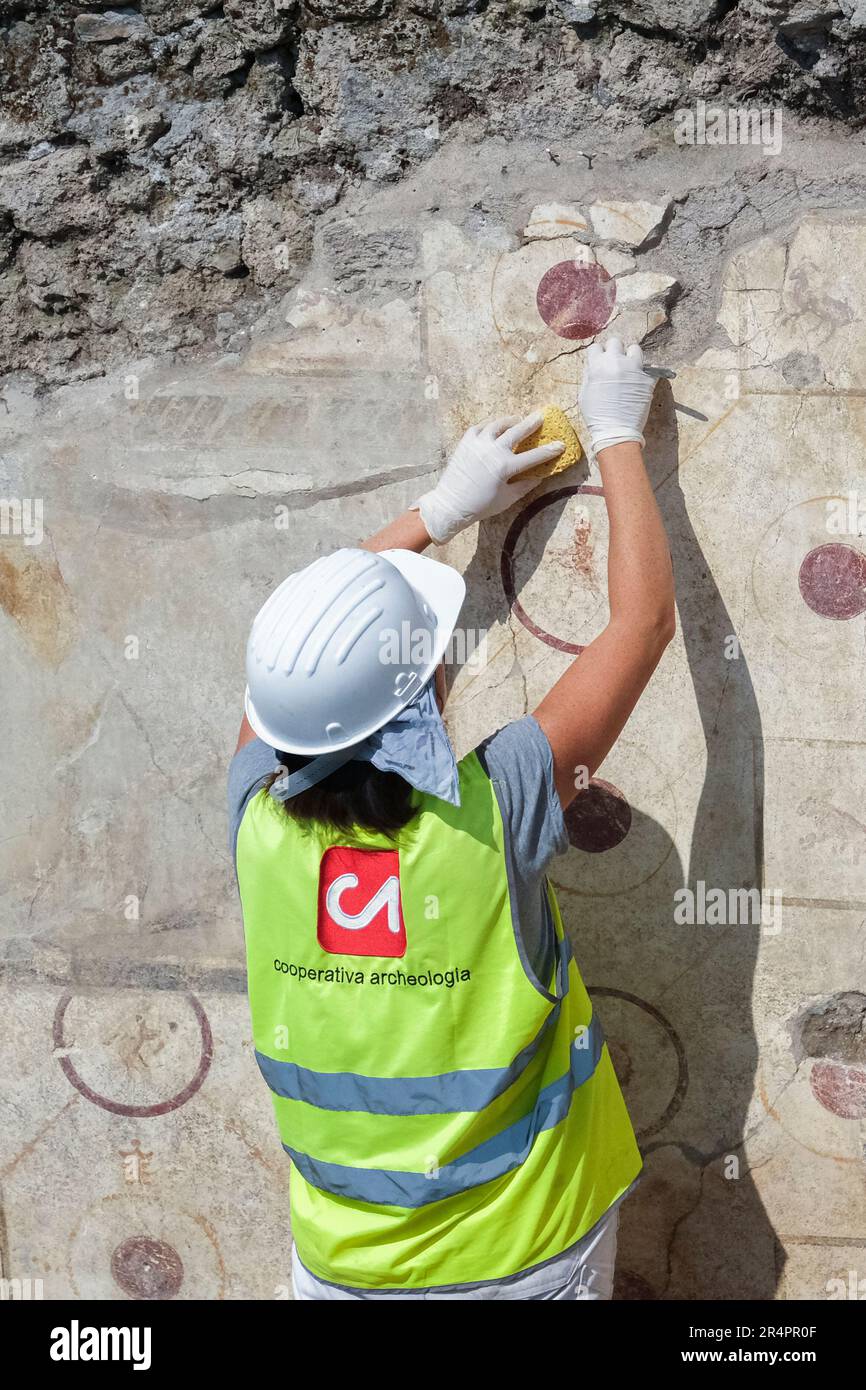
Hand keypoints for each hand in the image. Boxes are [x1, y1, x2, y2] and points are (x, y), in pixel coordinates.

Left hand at [415, 413, 563, 544]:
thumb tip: (538, 477)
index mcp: (506, 467)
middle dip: (531, 423)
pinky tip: (493, 428)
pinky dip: (489, 426)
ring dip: (509, 421)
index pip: (534, 456)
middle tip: (540, 417)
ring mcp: (478, 444)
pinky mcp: (466, 442)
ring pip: (497, 425)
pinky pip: (480, 428)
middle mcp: (493, 451)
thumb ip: (524, 486)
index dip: (549, 450)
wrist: (451, 504)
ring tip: (516, 420)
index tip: (560, 444)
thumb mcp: (507, 499)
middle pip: (517, 431)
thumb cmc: (481, 506)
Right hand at [578, 338, 655, 456]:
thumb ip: (588, 376)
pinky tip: (639, 382)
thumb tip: (593, 366)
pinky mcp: (647, 378)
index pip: (596, 347)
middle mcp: (616, 362)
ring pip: (635, 349)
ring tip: (629, 369)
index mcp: (597, 365)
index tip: (600, 360)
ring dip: (631, 357)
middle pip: (615, 342)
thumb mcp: (584, 394)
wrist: (616, 431)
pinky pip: (649, 368)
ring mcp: (633, 369)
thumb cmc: (596, 416)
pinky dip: (644, 373)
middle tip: (615, 363)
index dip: (597, 354)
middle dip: (614, 351)